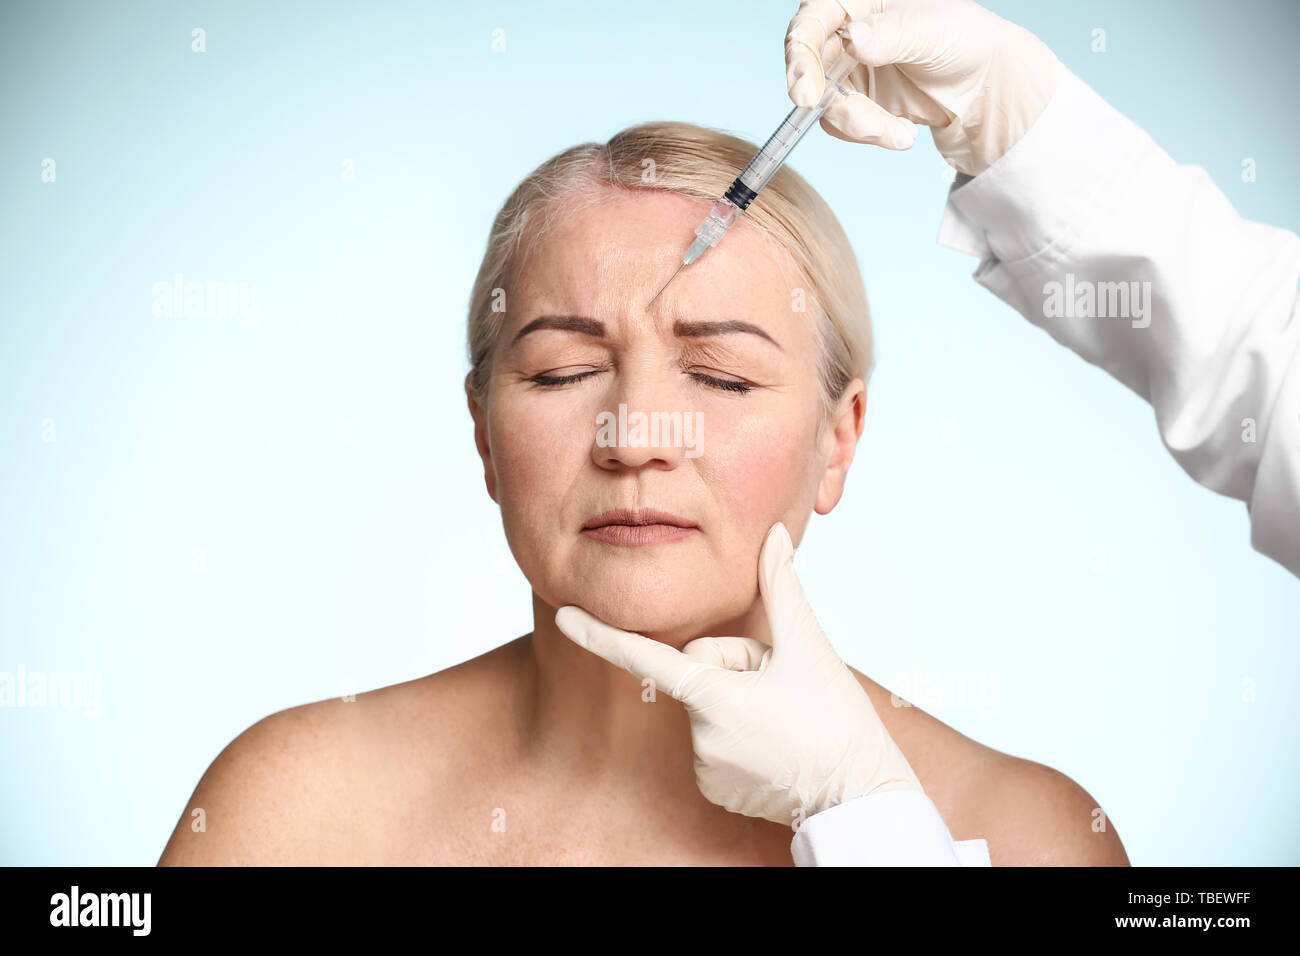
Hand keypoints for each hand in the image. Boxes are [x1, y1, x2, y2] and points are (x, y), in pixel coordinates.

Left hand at [554, 521, 920, 827]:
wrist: (860, 798)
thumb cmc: (837, 720)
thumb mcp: (810, 648)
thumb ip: (781, 586)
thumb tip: (774, 533)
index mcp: (713, 698)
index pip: (645, 657)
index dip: (599, 634)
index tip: (562, 614)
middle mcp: (698, 737)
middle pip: (701, 672)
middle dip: (736, 669)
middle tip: (783, 689)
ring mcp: (704, 768)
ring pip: (709, 707)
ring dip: (741, 703)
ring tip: (785, 720)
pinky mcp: (714, 789)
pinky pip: (713, 742)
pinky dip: (742, 737)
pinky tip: (776, 746)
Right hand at [785, 0, 1061, 174]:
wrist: (983, 83)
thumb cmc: (963, 38)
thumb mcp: (933, 29)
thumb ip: (892, 34)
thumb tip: (854, 39)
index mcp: (856, 1)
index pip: (811, 23)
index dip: (801, 56)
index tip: (806, 94)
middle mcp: (843, 34)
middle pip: (810, 69)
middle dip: (830, 103)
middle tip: (857, 124)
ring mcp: (847, 70)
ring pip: (827, 104)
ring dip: (860, 126)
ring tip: (901, 135)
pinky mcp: (855, 103)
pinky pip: (843, 125)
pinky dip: (870, 135)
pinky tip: (903, 134)